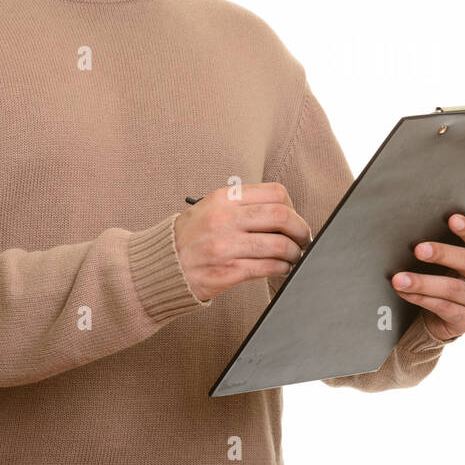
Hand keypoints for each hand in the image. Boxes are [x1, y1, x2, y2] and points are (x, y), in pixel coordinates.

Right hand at [172, 182, 312, 301]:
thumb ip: (243, 204)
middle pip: (282, 216)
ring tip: (294, 256)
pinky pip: (268, 267)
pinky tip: (281, 268)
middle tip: (303, 238)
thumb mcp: (211, 207)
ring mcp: (226, 246)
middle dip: (301, 229)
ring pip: (279, 245)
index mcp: (224, 198)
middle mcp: (225, 219)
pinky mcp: (228, 271)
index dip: (293, 207)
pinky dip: (282, 268)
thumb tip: (284, 211)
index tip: (295, 217)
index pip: (275, 193)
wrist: (161, 266)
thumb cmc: (190, 236)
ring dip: (294, 252)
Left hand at [392, 214, 464, 340]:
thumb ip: (440, 251)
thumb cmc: (443, 280)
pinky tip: (404, 292)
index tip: (452, 219)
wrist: (444, 320)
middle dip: (442, 253)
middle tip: (418, 249)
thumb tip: (410, 232)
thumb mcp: (447, 265)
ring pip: (452, 288)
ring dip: (423, 282)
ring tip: (399, 279)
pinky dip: (420, 298)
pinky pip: (443, 307)